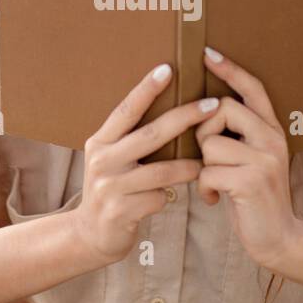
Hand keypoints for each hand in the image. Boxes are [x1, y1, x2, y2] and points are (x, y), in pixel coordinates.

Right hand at [71, 62, 219, 265]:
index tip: (168, 68)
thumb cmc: (113, 189)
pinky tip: (169, 199)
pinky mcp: (120, 212)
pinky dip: (169, 197)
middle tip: (213, 105)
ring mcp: (110, 187)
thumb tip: (172, 110)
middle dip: (185, 117)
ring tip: (204, 164)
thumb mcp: (111, 159)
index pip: (126, 110)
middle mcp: (102, 160)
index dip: (146, 89)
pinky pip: (159, 198)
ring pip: (162, 171)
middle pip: (151, 135)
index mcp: (100, 141)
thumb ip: (131, 139)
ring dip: (188, 167)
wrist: (90, 234)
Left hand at [196, 47, 300, 268]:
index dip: (231, 69)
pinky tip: (215, 200)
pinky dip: (205, 189)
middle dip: (203, 133)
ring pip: (210, 144)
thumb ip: (237, 138)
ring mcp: (264, 159)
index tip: (208, 52)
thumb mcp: (251, 161)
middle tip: (209, 159)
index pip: (253, 88)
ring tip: (214, 184)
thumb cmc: (253, 199)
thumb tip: (202, 114)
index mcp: (272, 130)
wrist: (279, 239)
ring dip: (203, 167)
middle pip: (221, 109)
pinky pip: (208, 172)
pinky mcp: (252, 181)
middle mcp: (272, 139)